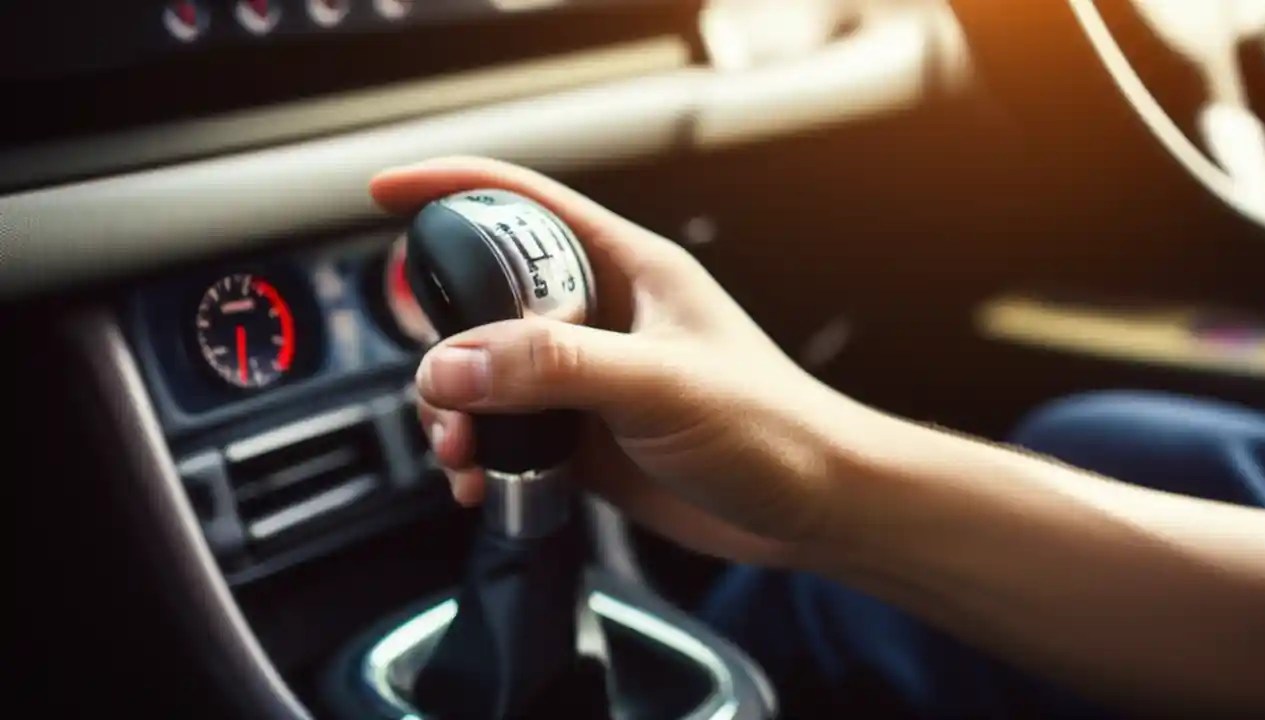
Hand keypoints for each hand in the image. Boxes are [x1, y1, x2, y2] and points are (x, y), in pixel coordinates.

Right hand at [371, 157, 863, 565]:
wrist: (811, 509)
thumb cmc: (772, 426)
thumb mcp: (660, 382)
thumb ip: (555, 367)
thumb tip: (454, 363)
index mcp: (627, 271)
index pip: (526, 206)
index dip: (454, 190)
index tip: (389, 197)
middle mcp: (600, 320)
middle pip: (486, 301)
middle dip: (442, 340)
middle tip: (438, 388)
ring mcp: (588, 381)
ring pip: (486, 376)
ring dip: (455, 413)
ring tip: (462, 453)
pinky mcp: (583, 439)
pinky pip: (505, 434)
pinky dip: (478, 457)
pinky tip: (480, 482)